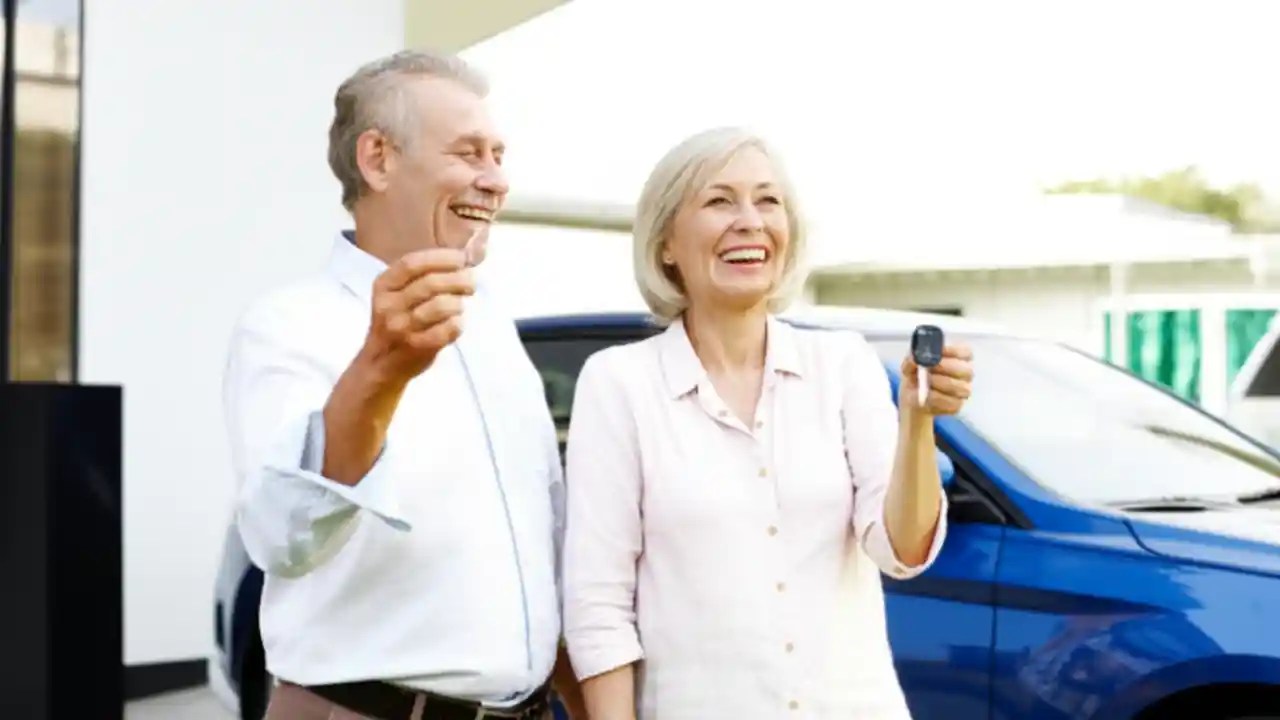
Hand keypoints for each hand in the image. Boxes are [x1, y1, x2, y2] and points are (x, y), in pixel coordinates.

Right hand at [361, 247, 473, 381]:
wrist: (380, 362)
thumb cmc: (400, 319)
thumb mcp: (401, 292)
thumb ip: (429, 272)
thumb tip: (472, 252)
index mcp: (384, 285)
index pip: (412, 263)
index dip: (441, 258)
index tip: (462, 258)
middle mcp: (389, 305)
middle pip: (430, 283)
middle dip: (458, 279)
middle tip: (471, 283)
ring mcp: (401, 327)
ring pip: (441, 306)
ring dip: (458, 302)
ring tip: (460, 305)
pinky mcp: (416, 347)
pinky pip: (447, 329)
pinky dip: (458, 323)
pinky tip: (456, 323)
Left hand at [899, 342, 973, 415]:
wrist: (912, 397)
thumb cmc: (917, 375)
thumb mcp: (910, 364)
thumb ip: (912, 359)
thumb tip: (914, 359)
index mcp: (958, 358)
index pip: (966, 352)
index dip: (954, 351)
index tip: (938, 353)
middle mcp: (965, 374)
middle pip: (967, 370)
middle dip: (947, 368)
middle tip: (930, 369)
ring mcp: (963, 390)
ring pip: (961, 387)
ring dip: (942, 384)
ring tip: (926, 383)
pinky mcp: (957, 405)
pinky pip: (953, 403)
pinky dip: (938, 399)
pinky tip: (927, 396)